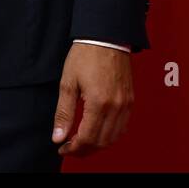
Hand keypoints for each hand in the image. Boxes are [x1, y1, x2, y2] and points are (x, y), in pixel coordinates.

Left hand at [51, 42, 133, 157]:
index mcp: (98, 102)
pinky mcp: (130, 101)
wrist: (105, 37)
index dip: (73, 148)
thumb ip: (63, 112)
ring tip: (82, 143)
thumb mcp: (68, 83)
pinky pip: (122, 127)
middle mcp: (116, 106)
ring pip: (114, 138)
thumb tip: (58, 135)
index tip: (62, 148)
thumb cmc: (85, 55)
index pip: (87, 138)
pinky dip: (110, 135)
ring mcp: (126, 104)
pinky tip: (99, 133)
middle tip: (70, 148)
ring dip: (97, 145)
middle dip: (84, 150)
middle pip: (101, 142)